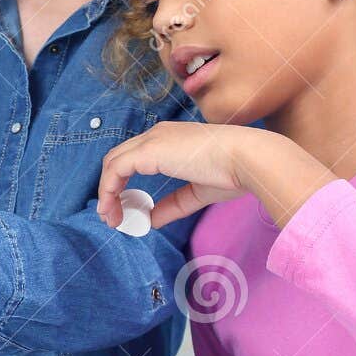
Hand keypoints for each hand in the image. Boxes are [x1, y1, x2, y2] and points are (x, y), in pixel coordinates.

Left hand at [99, 122, 335, 230]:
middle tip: (113, 217)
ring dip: (107, 193)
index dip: (122, 183)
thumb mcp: (197, 193)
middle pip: (118, 159)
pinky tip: (112, 210)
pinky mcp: (148, 151)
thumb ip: (172, 205)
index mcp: (169, 140)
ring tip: (111, 219)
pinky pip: (116, 170)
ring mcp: (152, 140)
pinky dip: (108, 190)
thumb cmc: (233, 172)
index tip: (123, 210)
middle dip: (110, 189)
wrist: (247, 158)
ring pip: (113, 163)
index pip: (134, 158)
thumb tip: (151, 220)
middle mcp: (157, 135)